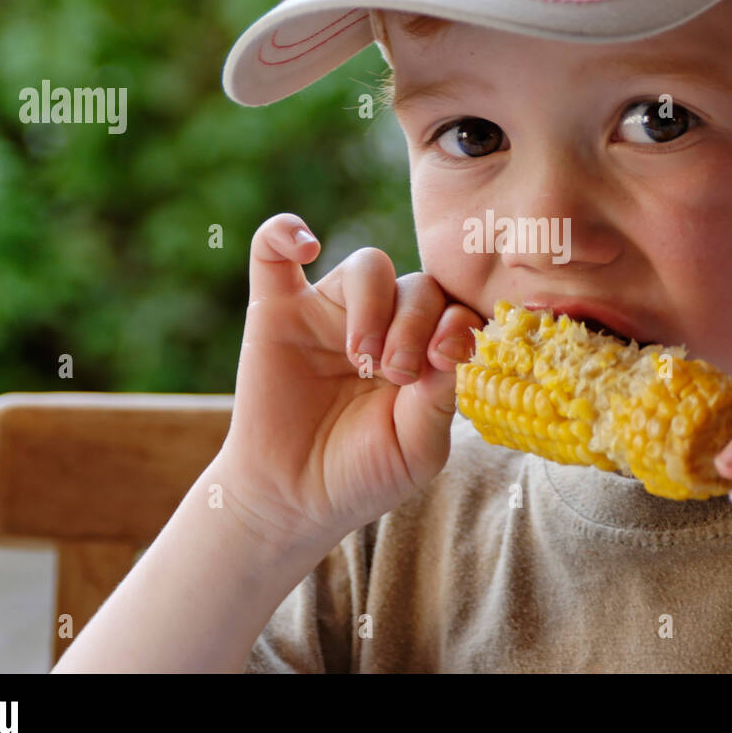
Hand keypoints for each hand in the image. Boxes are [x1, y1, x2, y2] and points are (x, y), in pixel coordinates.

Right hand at [217, 213, 483, 552]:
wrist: (293, 499)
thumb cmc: (363, 474)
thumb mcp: (419, 446)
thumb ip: (442, 394)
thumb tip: (456, 340)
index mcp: (426, 350)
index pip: (455, 310)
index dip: (457, 323)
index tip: (444, 359)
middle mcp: (384, 322)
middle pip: (418, 285)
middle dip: (414, 324)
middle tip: (394, 373)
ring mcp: (331, 312)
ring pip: (369, 266)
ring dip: (373, 303)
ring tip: (361, 356)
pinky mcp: (276, 309)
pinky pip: (274, 251)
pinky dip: (286, 232)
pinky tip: (306, 246)